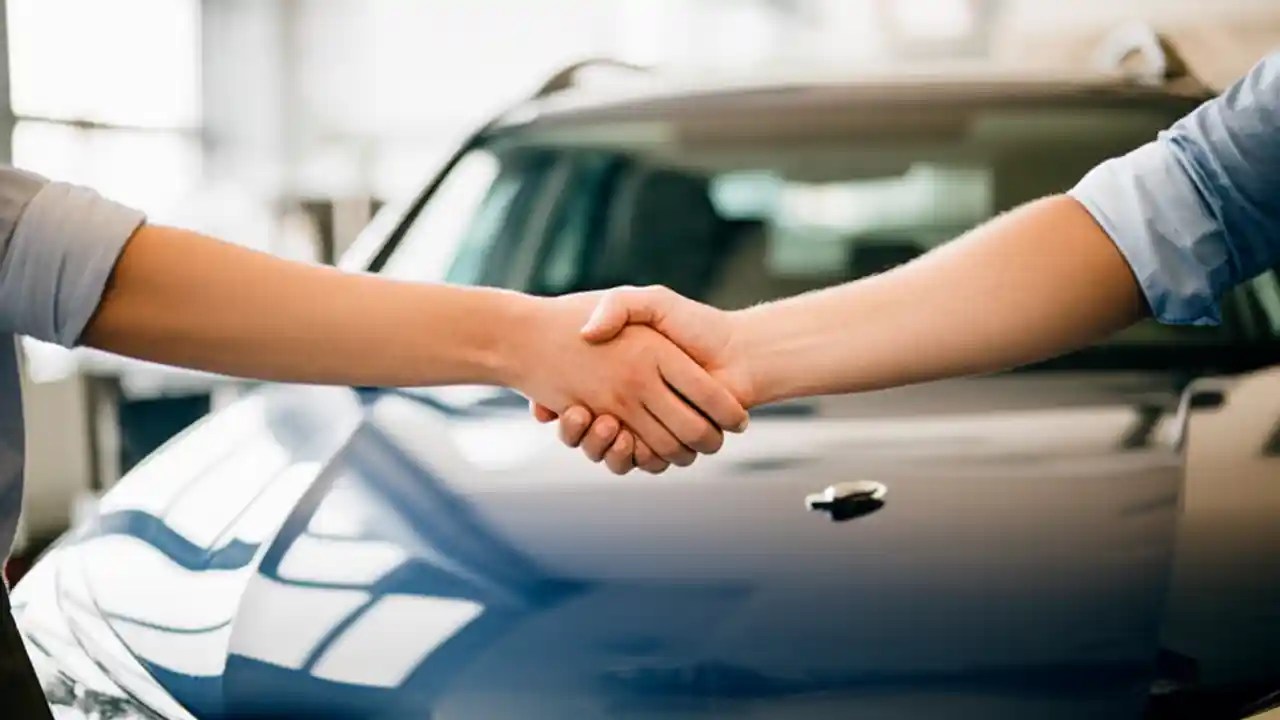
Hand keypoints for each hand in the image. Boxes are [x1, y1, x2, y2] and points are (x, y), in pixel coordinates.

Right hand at [510, 292, 746, 465]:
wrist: (743, 352)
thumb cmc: (697, 323)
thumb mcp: (651, 301)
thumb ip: (619, 306)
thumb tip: (588, 334)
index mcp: (622, 374)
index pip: (576, 401)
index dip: (563, 409)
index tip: (555, 404)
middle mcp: (633, 401)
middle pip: (593, 433)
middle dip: (581, 432)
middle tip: (577, 414)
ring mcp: (649, 423)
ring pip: (615, 450)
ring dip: (604, 446)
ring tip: (606, 423)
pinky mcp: (667, 442)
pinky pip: (642, 460)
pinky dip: (633, 456)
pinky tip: (627, 437)